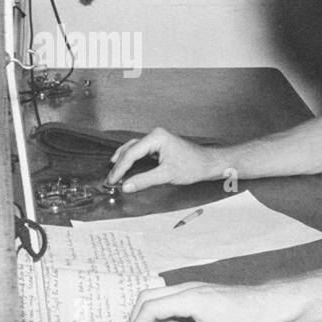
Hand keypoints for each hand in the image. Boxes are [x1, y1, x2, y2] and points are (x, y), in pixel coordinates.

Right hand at [107, 127, 225, 193]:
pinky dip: (133, 158)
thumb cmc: (194, 166)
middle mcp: (156, 135)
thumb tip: (126, 186)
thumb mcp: (167, 175)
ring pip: (134, 148)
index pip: (131, 153)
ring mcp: (158, 139)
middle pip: (130, 149)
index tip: (112, 180)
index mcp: (156, 137)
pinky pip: (141, 150)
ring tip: (115, 171)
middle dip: (119, 164)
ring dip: (124, 159)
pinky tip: (128, 165)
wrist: (210, 164)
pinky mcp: (161, 145)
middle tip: (111, 178)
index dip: (120, 168)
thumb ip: (144, 180)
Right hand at [128, 281, 293, 321]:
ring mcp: (191, 289)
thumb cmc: (245, 320)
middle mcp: (186, 288)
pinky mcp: (197, 293)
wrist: (267, 304)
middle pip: (147, 298)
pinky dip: (177, 319)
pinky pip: (175, 304)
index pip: (149, 307)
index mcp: (188, 298)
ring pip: (161, 303)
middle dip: (142, 321)